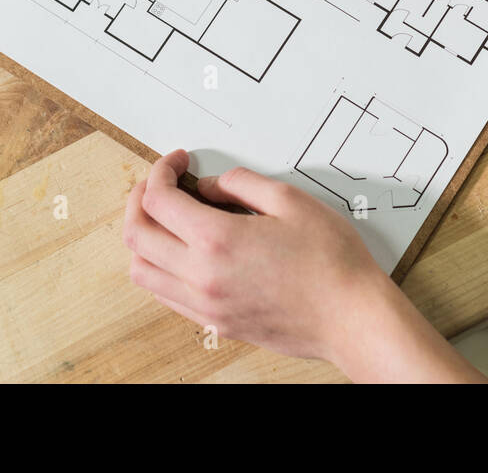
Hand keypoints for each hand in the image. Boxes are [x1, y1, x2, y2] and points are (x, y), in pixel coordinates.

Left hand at [123, 150, 393, 361]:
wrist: (351, 317)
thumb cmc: (331, 262)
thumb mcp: (290, 201)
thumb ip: (241, 185)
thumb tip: (209, 187)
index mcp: (217, 241)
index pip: (158, 200)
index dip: (161, 172)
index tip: (178, 163)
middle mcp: (201, 277)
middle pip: (137, 235)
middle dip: (140, 199)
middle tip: (160, 183)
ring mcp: (205, 305)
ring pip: (142, 272)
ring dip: (144, 238)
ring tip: (166, 219)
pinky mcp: (216, 324)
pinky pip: (165, 295)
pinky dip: (160, 268)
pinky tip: (183, 253)